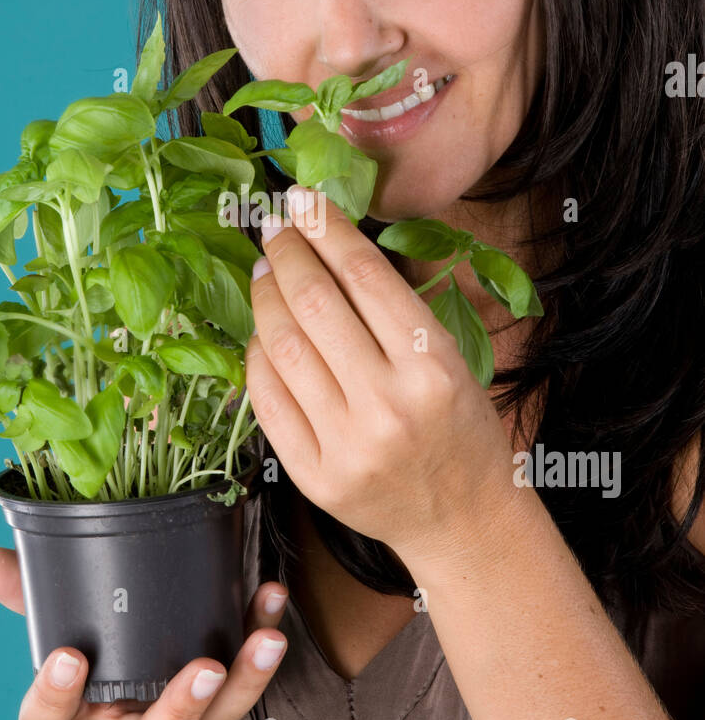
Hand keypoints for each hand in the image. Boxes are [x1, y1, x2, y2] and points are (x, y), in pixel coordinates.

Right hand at [0, 547, 288, 719]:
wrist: (146, 710)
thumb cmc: (97, 655)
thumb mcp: (62, 626)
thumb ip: (27, 594)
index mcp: (81, 713)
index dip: (54, 698)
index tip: (68, 657)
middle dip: (179, 710)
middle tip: (201, 670)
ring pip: (219, 719)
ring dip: (246, 679)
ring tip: (265, 640)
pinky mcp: (226, 705)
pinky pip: (252, 680)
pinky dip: (263, 638)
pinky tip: (271, 598)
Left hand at [245, 185, 513, 569]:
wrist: (462, 519)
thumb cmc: (460, 427)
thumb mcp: (452, 358)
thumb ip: (395, 308)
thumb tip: (329, 243)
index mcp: (432, 366)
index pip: (365, 277)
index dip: (327, 230)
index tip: (304, 201)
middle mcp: (387, 405)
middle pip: (315, 304)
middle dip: (287, 254)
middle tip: (274, 229)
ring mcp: (344, 444)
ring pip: (282, 347)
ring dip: (264, 297)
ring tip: (265, 272)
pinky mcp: (312, 475)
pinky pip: (267, 399)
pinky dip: (257, 355)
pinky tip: (262, 331)